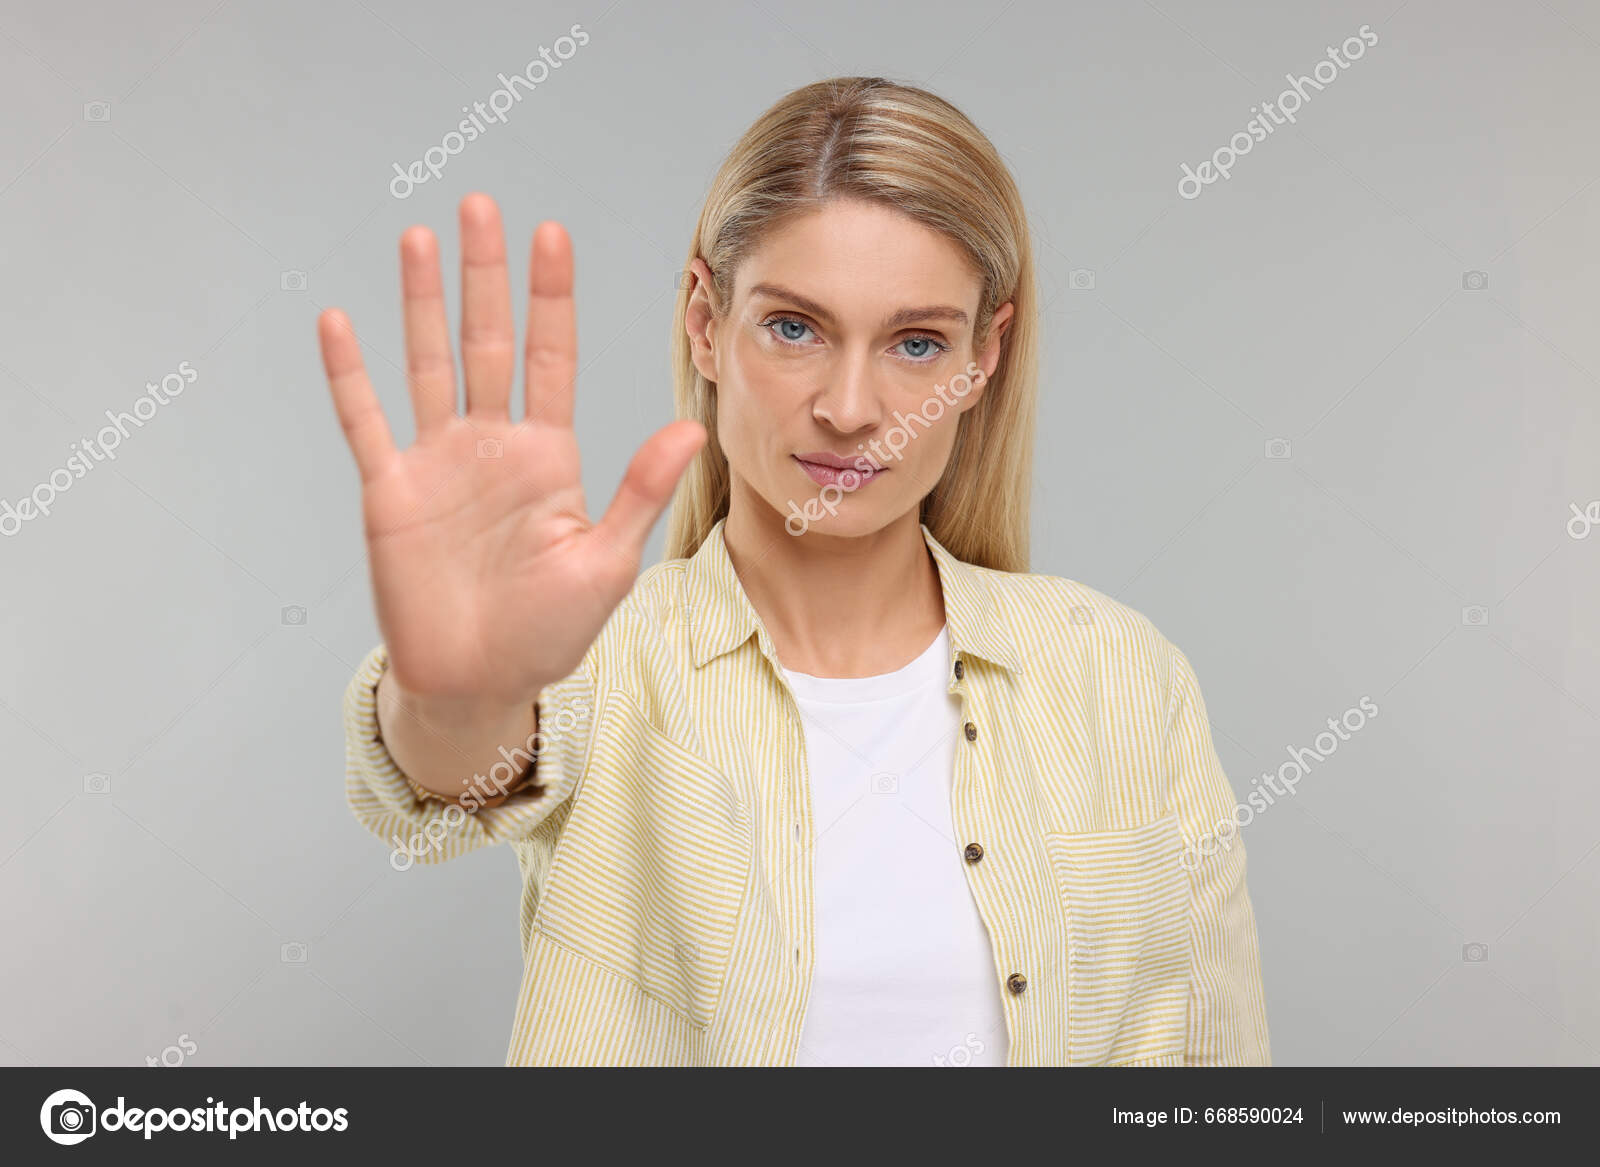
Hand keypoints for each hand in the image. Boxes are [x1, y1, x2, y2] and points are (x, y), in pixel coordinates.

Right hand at [318, 193, 705, 710]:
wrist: (479, 684)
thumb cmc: (549, 632)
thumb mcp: (605, 562)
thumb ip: (638, 491)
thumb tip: (689, 428)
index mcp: (549, 457)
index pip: (551, 358)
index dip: (550, 297)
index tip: (551, 234)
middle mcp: (493, 446)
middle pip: (488, 341)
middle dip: (487, 275)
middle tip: (481, 206)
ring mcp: (439, 464)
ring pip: (429, 364)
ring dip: (421, 303)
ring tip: (418, 238)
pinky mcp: (391, 493)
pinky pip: (367, 423)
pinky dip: (351, 376)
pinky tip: (339, 322)